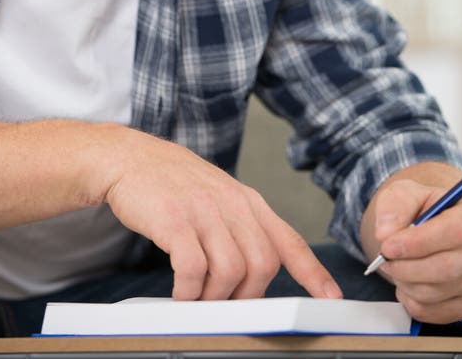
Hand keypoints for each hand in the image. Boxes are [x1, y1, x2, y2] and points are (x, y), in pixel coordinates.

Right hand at [103, 129, 341, 301]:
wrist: (130, 158)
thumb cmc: (173, 183)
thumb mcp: (218, 197)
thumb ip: (240, 228)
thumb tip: (255, 276)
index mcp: (248, 201)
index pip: (289, 241)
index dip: (313, 273)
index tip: (330, 299)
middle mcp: (232, 204)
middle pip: (262, 266)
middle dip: (246, 296)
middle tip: (224, 304)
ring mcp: (204, 210)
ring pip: (231, 272)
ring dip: (214, 298)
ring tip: (196, 299)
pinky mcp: (175, 220)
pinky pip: (193, 269)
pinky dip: (188, 291)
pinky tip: (179, 292)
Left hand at [373, 178, 461, 323]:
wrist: (426, 226)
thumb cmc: (419, 208)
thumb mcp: (403, 193)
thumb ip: (394, 206)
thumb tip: (386, 233)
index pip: (454, 232)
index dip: (418, 243)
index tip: (387, 246)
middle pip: (447, 267)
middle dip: (407, 268)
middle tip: (384, 260)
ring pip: (438, 292)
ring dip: (406, 283)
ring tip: (395, 267)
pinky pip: (438, 313)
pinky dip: (413, 302)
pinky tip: (407, 284)